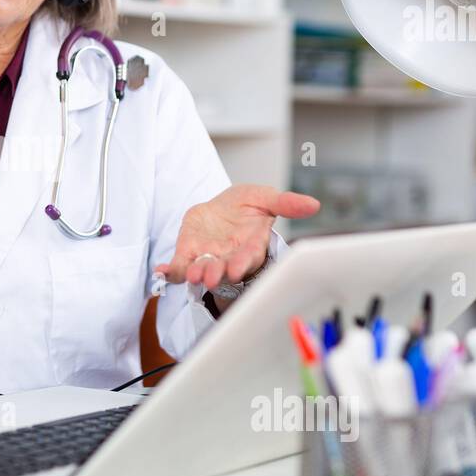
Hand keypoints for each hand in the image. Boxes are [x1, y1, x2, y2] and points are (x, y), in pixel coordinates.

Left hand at [154, 184, 320, 289]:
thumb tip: (314, 204)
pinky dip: (170, 272)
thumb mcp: (265, 198)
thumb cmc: (246, 207)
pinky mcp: (188, 255)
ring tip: (190, 275)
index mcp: (250, 246)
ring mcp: (208, 259)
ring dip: (195, 275)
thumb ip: (285, 202)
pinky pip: (179, 268)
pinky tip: (161, 271)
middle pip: (224, 269)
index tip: (236, 268)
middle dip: (217, 274)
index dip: (242, 263)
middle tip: (210, 277)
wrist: (221, 207)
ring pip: (202, 271)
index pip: (248, 257)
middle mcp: (229, 258)